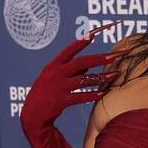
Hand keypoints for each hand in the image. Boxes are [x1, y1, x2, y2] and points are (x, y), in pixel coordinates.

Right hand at [20, 26, 117, 146]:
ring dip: (101, 77)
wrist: (31, 115)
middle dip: (99, 58)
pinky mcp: (60, 101)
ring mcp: (58, 87)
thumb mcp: (53, 79)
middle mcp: (55, 73)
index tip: (95, 32)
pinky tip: (103, 94)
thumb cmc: (44, 95)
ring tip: (116, 75)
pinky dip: (92, 95)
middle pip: (81, 62)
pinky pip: (80, 97)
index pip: (70, 49)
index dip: (82, 41)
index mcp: (53, 65)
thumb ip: (69, 71)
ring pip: (84, 80)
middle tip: (115, 55)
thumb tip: (88, 67)